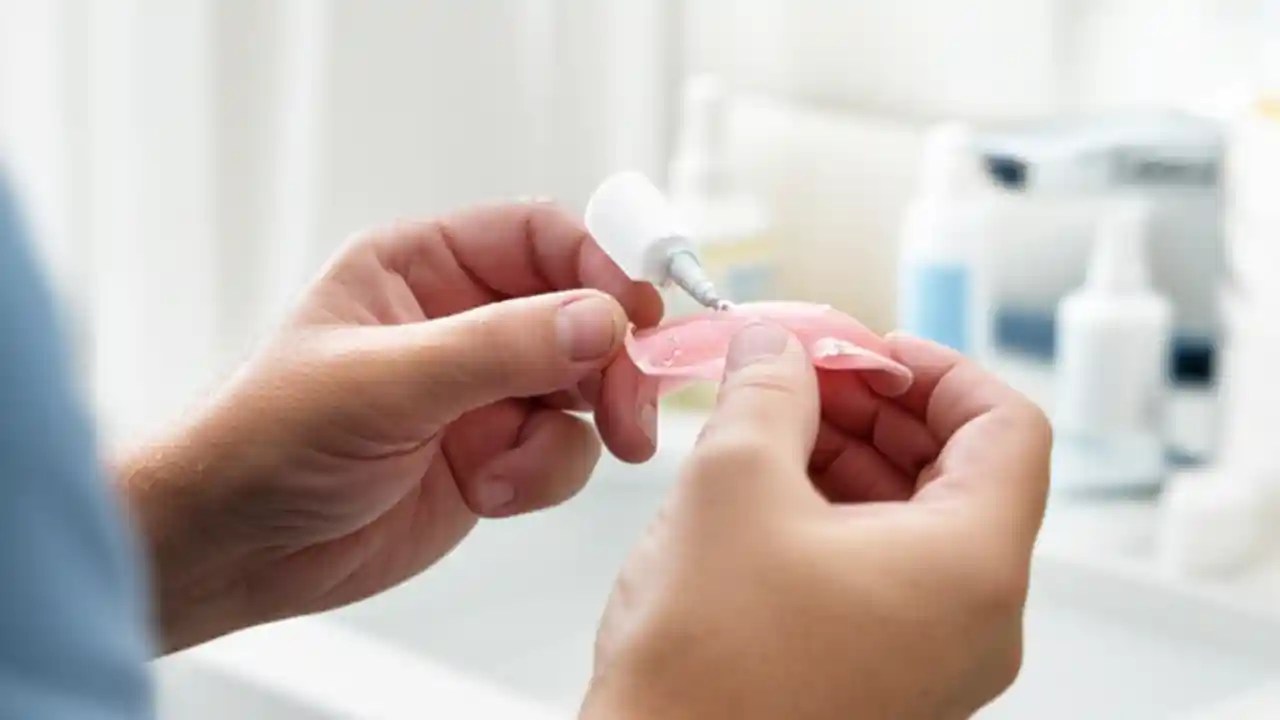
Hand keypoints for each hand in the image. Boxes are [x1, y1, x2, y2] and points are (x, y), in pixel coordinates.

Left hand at [118, 203, 663, 651]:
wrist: (233, 550)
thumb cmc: (268, 441)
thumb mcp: (383, 382)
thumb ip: (499, 348)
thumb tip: (604, 321)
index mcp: (423, 267)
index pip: (540, 237)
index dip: (600, 266)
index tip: (643, 310)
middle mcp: (462, 320)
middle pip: (582, 313)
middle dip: (613, 361)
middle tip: (631, 411)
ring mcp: (483, 390)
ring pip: (585, 386)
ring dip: (579, 428)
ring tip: (517, 468)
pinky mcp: (494, 454)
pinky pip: (563, 450)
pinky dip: (543, 475)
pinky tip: (489, 493)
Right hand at [583, 325, 1050, 718]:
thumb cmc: (706, 677)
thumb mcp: (731, 487)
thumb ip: (768, 392)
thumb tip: (776, 350)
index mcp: (971, 568)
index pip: (1007, 427)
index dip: (936, 368)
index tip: (869, 348)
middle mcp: (973, 622)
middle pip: (961, 470)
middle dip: (879, 406)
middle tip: (803, 372)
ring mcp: (930, 658)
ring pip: (916, 521)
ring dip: (851, 456)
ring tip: (770, 424)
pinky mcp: (883, 678)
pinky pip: (882, 571)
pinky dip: (836, 514)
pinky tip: (766, 488)